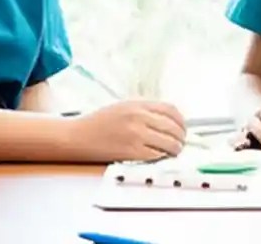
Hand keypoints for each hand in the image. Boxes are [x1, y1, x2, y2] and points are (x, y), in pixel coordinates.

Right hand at [68, 100, 186, 161]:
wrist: (78, 136)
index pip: (171, 110)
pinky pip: (156, 155)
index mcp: (138, 104)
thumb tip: (168, 120)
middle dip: (181, 137)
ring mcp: (136, 135)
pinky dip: (162, 157)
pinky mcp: (131, 152)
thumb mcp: (123, 107)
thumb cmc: (98, 122)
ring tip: (174, 151)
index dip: (181, 120)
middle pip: (173, 127)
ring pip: (168, 143)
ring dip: (175, 149)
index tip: (182, 127)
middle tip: (181, 142)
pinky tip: (161, 157)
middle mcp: (139, 118)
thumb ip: (145, 111)